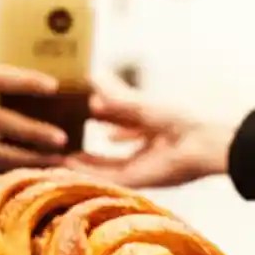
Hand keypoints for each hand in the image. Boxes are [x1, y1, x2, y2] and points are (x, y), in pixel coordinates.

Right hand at [65, 74, 233, 187]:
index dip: (92, 114)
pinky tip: (65, 165)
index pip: (113, 119)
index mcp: (146, 124)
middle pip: (105, 145)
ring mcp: (136, 164)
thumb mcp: (139, 103)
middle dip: (83, 139)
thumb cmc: (177, 118)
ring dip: (79, 160)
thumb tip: (91, 75)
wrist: (200, 144)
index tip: (69, 107)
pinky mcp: (134, 179)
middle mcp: (139, 145)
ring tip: (54, 153)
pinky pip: (104, 178)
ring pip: (100, 165)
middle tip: (56, 133)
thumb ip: (114, 94)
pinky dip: (85, 173)